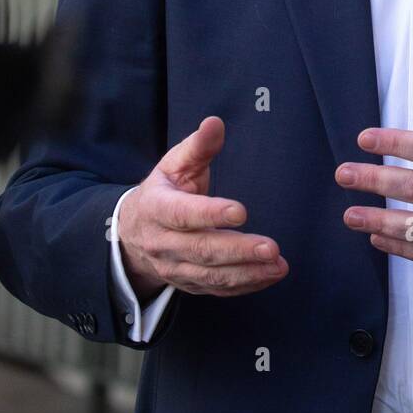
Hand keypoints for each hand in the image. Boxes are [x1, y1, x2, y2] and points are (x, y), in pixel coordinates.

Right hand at [118, 116, 287, 297]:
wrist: (134, 233)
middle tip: (271, 247)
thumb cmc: (164, 191)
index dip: (210, 213)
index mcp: (157, 208)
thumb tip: (215, 122)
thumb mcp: (174, 164)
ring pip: (211, 275)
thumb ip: (198, 146)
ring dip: (247, 272)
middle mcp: (163, 242)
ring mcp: (175, 267)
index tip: (240, 210)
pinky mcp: (189, 284)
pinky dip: (246, 285)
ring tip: (278, 265)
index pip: (182, 213)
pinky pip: (217, 289)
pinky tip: (270, 276)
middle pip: (201, 250)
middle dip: (237, 251)